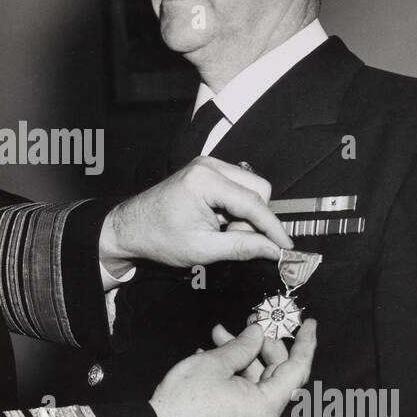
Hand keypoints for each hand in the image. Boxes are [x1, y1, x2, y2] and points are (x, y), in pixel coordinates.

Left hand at [99, 158, 293, 275]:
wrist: (130, 228)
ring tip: (220, 232)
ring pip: (251, 189)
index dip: (273, 228)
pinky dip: (236, 209)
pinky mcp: (208, 173)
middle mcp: (209, 166)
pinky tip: (218, 223)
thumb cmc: (157, 237)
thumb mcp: (203, 249)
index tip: (286, 247)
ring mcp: (209, 166)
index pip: (254, 203)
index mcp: (205, 180)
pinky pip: (238, 189)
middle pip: (258, 190)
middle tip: (233, 240)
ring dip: (245, 216)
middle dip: (254, 220)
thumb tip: (274, 250)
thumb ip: (242, 248)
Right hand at [148, 319, 316, 416]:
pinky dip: (234, 375)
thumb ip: (242, 345)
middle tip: (245, 326)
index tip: (310, 325)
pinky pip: (244, 395)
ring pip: (256, 383)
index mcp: (267, 405)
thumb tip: (256, 334)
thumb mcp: (215, 363)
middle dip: (260, 346)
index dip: (305, 343)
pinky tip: (212, 358)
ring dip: (241, 358)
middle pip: (275, 374)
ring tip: (217, 338)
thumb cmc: (184, 404)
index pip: (297, 369)